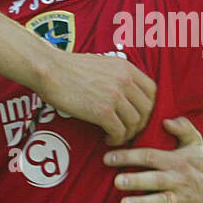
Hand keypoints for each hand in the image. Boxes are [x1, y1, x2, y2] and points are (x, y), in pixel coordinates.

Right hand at [39, 52, 155, 145]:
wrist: (50, 70)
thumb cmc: (70, 68)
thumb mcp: (102, 63)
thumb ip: (118, 75)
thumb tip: (127, 92)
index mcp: (127, 68)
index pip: (152, 90)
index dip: (149, 106)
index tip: (139, 114)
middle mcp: (125, 81)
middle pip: (148, 109)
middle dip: (140, 123)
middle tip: (129, 129)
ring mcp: (115, 96)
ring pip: (135, 123)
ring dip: (127, 133)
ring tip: (115, 135)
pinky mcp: (103, 112)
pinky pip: (119, 132)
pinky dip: (116, 139)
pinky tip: (107, 138)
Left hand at [104, 116, 202, 202]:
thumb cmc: (197, 167)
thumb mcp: (196, 144)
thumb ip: (183, 128)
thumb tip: (166, 120)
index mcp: (176, 162)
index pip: (151, 156)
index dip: (129, 156)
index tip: (107, 158)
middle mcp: (177, 181)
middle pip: (155, 180)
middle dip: (136, 181)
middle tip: (116, 181)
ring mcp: (179, 202)